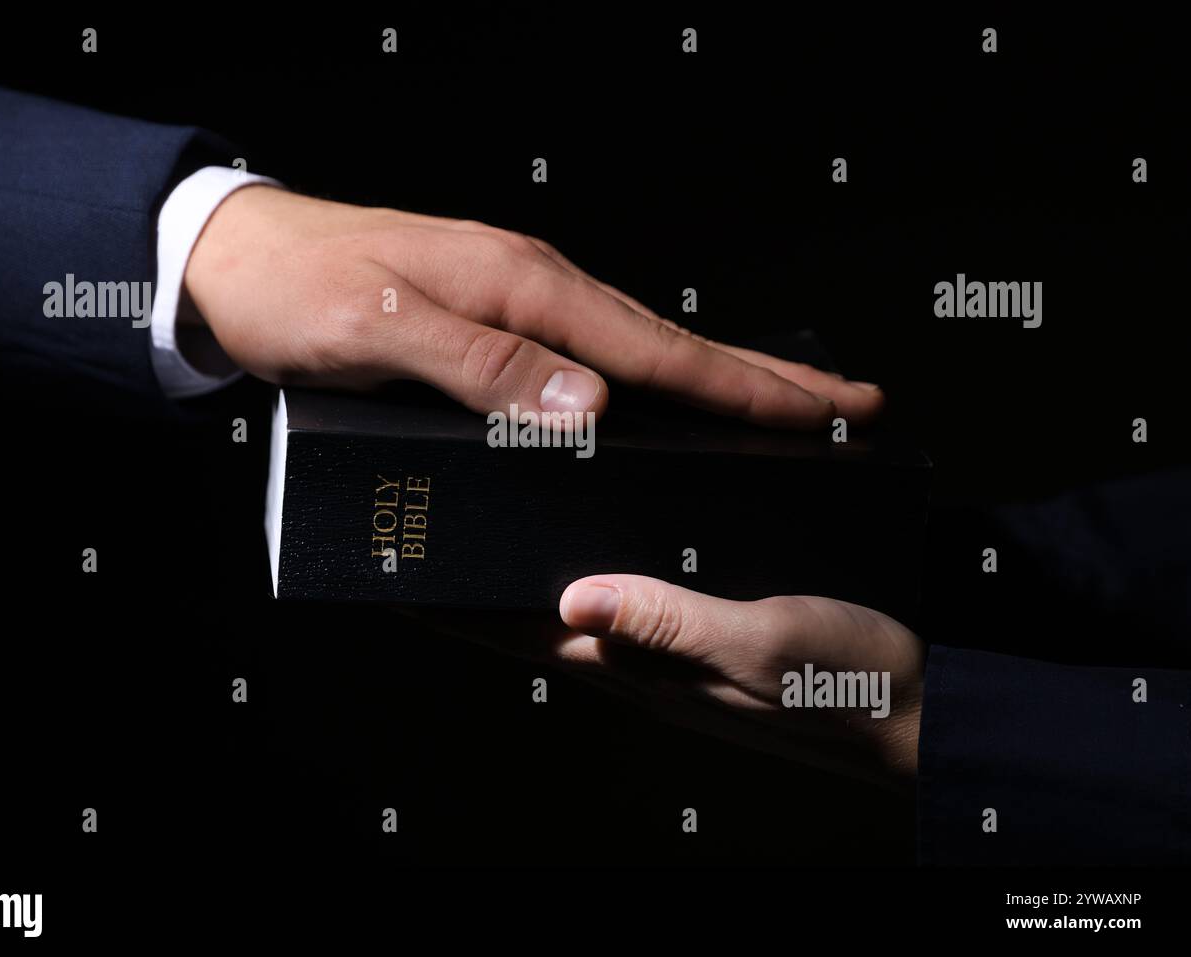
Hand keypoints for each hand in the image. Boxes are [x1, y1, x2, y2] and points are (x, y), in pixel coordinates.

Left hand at [182, 187, 883, 427]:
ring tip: (785, 405)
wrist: (240, 258)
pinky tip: (667, 397)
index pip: (657, 351)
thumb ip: (483, 368)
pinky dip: (654, 376)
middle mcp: (536, 284)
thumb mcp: (381, 333)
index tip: (825, 410)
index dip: (745, 388)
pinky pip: (598, 350)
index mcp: (524, 286)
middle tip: (850, 402)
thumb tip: (589, 410)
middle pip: (671, 344)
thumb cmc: (300, 292)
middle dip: (765, 379)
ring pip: (641, 347)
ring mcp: (521, 296)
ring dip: (719, 378)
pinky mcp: (499, 314)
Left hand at [419, 577, 923, 791]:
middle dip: (474, 579)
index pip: (518, 633)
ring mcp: (666, 643)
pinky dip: (589, 558)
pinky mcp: (699, 623)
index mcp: (637, 666)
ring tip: (483, 521)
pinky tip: (589, 529)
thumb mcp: (760, 642)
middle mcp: (638, 656)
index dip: (454, 604)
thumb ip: (671, 622)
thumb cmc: (844, 688)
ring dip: (525, 566)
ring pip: (571, 597)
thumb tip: (575, 597)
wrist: (917, 709)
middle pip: (529, 613)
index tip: (395, 568)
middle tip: (424, 527)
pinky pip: (623, 589)